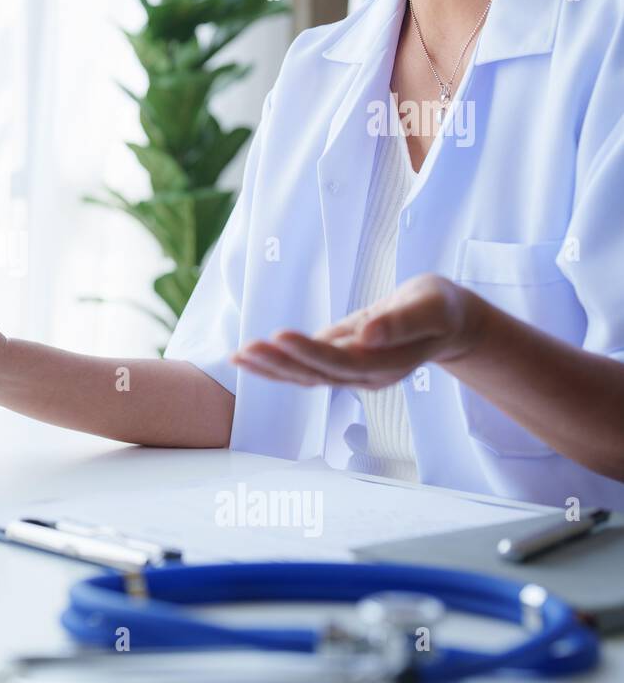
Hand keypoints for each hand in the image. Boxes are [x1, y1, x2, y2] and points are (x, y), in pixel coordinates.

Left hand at [231, 273, 483, 389]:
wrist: (445, 321)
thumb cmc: (440, 309)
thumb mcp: (431, 307)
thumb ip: (402, 322)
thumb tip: (368, 334)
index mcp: (388, 363)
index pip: (344, 362)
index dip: (311, 353)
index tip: (281, 337)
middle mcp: (365, 375)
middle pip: (317, 374)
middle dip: (280, 363)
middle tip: (246, 349)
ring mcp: (349, 372)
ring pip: (304, 376)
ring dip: (270, 368)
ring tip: (237, 357)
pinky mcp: (336, 362)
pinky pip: (301, 367)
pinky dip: (273, 363)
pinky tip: (245, 358)